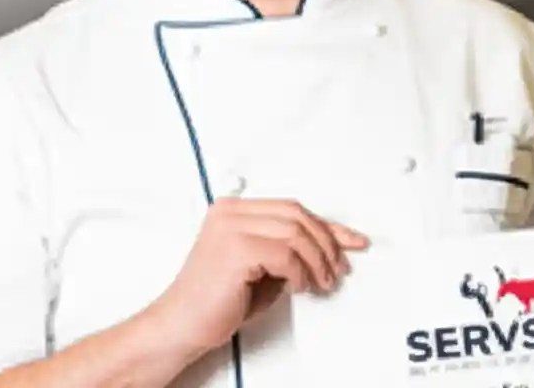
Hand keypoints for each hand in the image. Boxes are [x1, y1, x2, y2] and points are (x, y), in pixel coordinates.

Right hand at [146, 198, 368, 357]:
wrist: (182, 325)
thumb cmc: (215, 301)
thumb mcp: (261, 267)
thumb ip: (285, 250)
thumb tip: (326, 248)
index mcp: (232, 210)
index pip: (291, 209)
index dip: (328, 226)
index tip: (350, 240)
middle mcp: (230, 212)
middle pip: (297, 214)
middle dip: (327, 243)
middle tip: (337, 268)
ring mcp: (231, 227)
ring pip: (296, 232)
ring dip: (317, 261)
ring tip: (320, 281)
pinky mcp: (236, 248)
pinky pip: (287, 254)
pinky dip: (300, 273)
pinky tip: (297, 286)